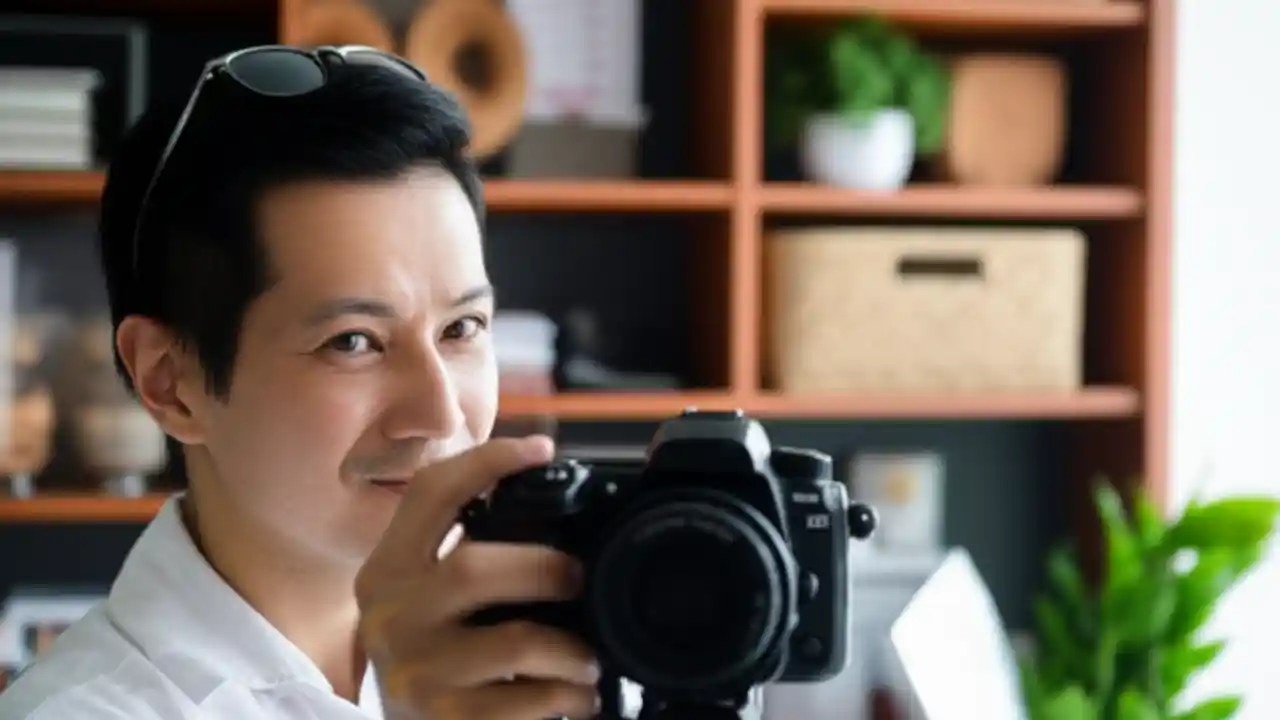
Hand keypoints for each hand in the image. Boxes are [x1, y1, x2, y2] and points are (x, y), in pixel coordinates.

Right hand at [355, 436, 600, 719]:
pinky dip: (567, 696)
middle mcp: (390, 617)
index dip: (486, 461)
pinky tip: (576, 696)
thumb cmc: (433, 657)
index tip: (541, 450)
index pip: (429, 494)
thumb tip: (545, 494)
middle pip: (473, 567)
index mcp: (386, 570)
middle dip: (544, 568)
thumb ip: (464, 552)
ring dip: (570, 649)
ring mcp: (413, 673)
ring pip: (515, 641)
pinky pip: (526, 701)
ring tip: (587, 658)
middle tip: (578, 579)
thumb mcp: (427, 599)